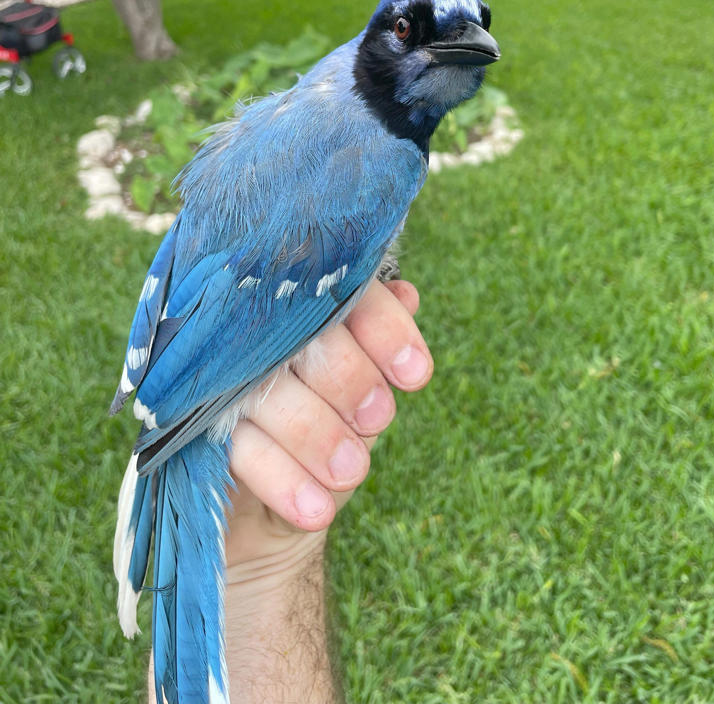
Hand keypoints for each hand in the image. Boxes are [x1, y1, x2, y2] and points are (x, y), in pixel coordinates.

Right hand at [225, 278, 432, 576]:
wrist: (263, 527)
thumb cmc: (318, 443)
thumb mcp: (358, 404)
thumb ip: (376, 352)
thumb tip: (407, 296)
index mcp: (296, 313)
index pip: (340, 292)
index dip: (383, 327)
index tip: (416, 375)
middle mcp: (250, 336)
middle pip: (299, 335)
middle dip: (348, 379)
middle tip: (377, 419)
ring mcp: (216, 383)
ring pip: (266, 390)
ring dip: (318, 433)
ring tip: (352, 472)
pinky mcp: (190, 433)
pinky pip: (240, 446)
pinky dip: (284, 478)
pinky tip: (317, 509)